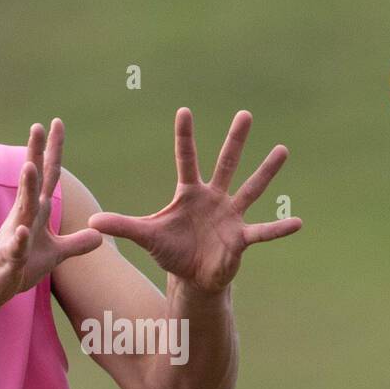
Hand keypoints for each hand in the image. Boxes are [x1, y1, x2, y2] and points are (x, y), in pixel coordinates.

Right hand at [0, 119, 101, 306]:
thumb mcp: (55, 254)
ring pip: (22, 208)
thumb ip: (76, 243)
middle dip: (35, 154)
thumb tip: (98, 235)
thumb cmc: (20, 266)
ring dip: (26, 188)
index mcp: (35, 212)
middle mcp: (23, 217)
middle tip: (38, 126)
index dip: (52, 151)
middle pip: (32, 182)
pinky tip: (22, 232)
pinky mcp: (9, 260)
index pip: (47, 176)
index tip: (56, 123)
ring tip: (30, 166)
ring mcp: (14, 236)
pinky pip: (14, 249)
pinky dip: (18, 241)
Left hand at [85, 108, 299, 293]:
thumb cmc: (171, 251)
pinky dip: (279, 229)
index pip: (186, 158)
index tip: (184, 110)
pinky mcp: (241, 239)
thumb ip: (122, 225)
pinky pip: (262, 232)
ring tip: (282, 149)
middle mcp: (214, 198)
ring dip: (266, 171)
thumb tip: (91, 220)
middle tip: (245, 113)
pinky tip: (298, 222)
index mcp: (190, 193)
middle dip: (234, 140)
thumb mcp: (145, 236)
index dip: (185, 136)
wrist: (192, 278)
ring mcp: (231, 216)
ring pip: (250, 188)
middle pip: (225, 163)